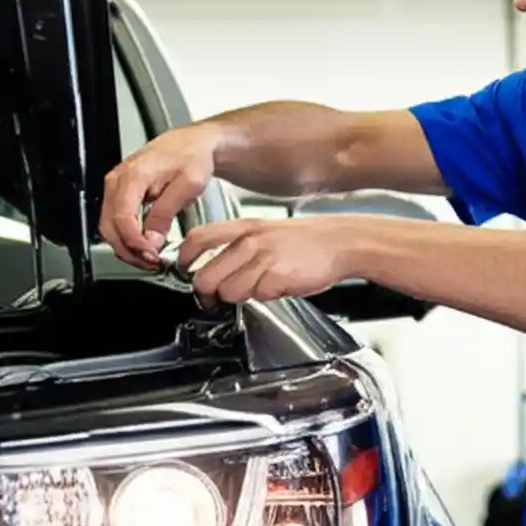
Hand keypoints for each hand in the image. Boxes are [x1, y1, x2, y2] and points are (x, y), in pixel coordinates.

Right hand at [100, 123, 220, 268]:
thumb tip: (151, 240)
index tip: (151, 256)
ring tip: (150, 258)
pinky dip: (126, 238)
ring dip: (126, 247)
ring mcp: (116, 186)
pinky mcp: (120, 193)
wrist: (193, 143)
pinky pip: (115, 221)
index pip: (123, 217)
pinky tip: (144, 246)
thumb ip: (166, 213)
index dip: (135, 243)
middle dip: (129, 250)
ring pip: (108, 227)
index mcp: (133, 176)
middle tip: (152, 263)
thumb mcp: (187, 186)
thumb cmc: (192, 157)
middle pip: (109, 226)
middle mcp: (118, 180)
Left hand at [178, 217, 358, 307]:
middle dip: (210, 292)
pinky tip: (277, 286)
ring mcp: (263, 260)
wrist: (340, 242)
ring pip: (228, 292)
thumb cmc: (306, 240)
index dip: (185, 258)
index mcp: (244, 227)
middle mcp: (250, 242)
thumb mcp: (267, 230)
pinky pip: (257, 297)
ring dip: (239, 297)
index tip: (185, 268)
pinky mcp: (277, 278)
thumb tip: (214, 264)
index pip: (198, 239)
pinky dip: (264, 297)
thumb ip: (239, 244)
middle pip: (206, 276)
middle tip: (218, 296)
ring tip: (256, 288)